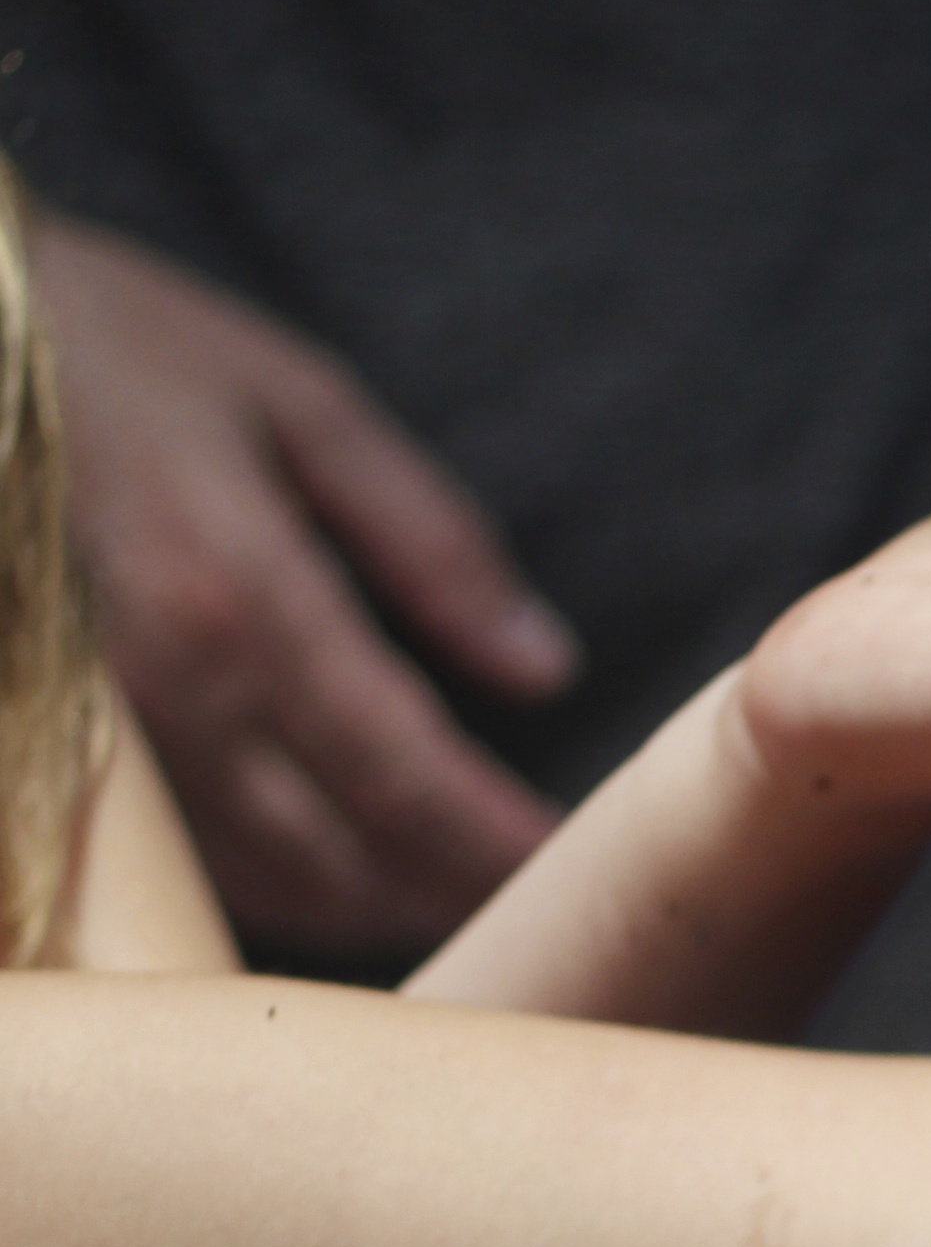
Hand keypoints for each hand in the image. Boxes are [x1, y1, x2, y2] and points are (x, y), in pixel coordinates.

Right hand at [42, 215, 574, 949]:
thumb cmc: (118, 339)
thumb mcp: (300, 401)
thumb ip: (431, 541)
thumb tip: (545, 669)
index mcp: (240, 595)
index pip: (400, 771)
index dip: (489, 840)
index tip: (562, 868)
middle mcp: (160, 682)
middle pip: (328, 853)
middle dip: (436, 895)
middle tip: (522, 905)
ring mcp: (88, 719)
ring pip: (244, 872)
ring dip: (356, 907)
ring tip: (442, 898)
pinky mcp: (40, 727)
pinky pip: (168, 852)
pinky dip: (262, 880)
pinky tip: (325, 870)